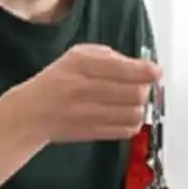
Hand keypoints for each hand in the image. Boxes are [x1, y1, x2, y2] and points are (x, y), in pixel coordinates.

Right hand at [13, 43, 161, 142]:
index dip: (146, 72)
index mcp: (81, 64)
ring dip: (140, 107)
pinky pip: (126, 130)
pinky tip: (126, 115)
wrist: (31, 114)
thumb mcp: (78, 55)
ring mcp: (88, 113)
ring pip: (134, 112)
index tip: (156, 73)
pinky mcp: (93, 133)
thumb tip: (140, 65)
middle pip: (134, 92)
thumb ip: (109, 56)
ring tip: (133, 101)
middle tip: (142, 86)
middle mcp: (84, 88)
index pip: (123, 69)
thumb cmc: (58, 80)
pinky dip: (133, 122)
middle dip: (144, 88)